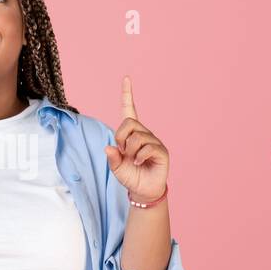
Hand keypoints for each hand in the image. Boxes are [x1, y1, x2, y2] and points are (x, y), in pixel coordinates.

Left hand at [104, 75, 168, 202]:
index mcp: (132, 133)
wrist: (143, 191)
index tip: (126, 78)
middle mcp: (144, 133)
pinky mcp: (161, 151)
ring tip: (133, 160)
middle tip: (122, 151)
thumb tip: (109, 147)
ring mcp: (154, 141)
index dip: (127, 94)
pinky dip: (140, 156)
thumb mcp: (116, 167)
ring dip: (130, 150)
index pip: (130, 110)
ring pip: (137, 136)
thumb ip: (112, 157)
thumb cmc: (130, 176)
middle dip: (121, 137)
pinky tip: (140, 163)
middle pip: (129, 122)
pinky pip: (148, 147)